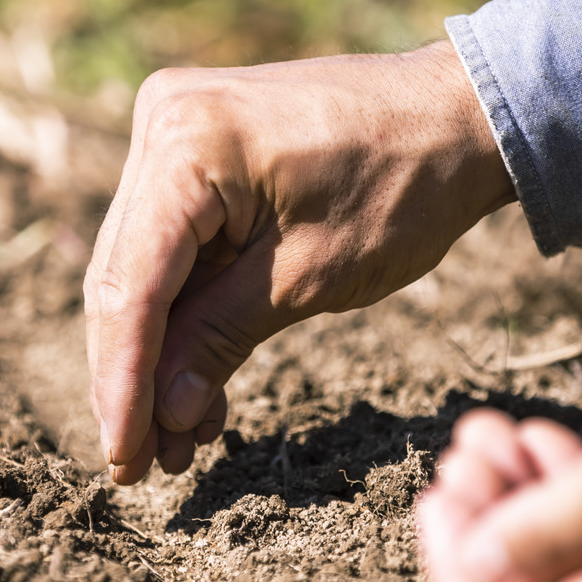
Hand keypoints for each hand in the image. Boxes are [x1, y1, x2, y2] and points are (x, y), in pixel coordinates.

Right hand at [85, 41, 514, 482]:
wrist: (458, 115)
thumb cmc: (403, 185)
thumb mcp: (310, 277)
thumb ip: (220, 338)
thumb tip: (162, 415)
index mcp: (186, 144)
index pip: (132, 286)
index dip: (124, 382)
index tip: (123, 459)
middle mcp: (162, 124)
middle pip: (123, 280)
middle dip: (135, 379)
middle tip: (144, 466)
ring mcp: (173, 132)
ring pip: (140, 271)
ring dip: (158, 357)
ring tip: (180, 444)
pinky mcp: (193, 151)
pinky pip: (171, 248)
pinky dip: (184, 315)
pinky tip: (197, 389)